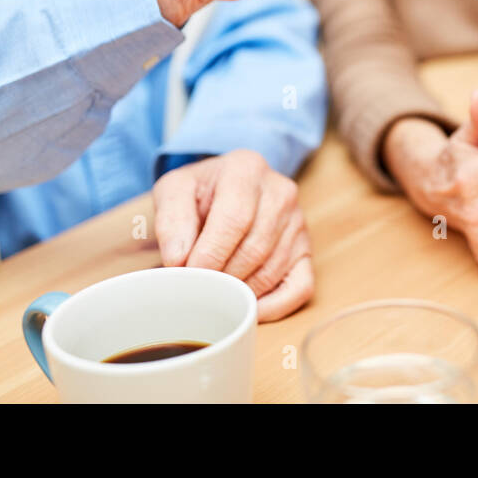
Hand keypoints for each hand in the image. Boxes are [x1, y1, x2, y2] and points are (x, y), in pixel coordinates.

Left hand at [153, 150, 312, 321]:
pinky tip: (248, 307)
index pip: (234, 220)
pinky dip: (274, 307)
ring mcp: (298, 222)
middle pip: (254, 249)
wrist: (227, 187)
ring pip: (271, 270)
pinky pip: (300, 288)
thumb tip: (178, 260)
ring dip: (240, 290)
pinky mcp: (306, 250)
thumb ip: (171, 221)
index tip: (189, 274)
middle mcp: (281, 192)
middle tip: (198, 287)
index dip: (210, 254)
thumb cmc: (201, 192)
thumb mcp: (174, 191)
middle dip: (222, 276)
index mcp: (246, 169)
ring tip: (215, 292)